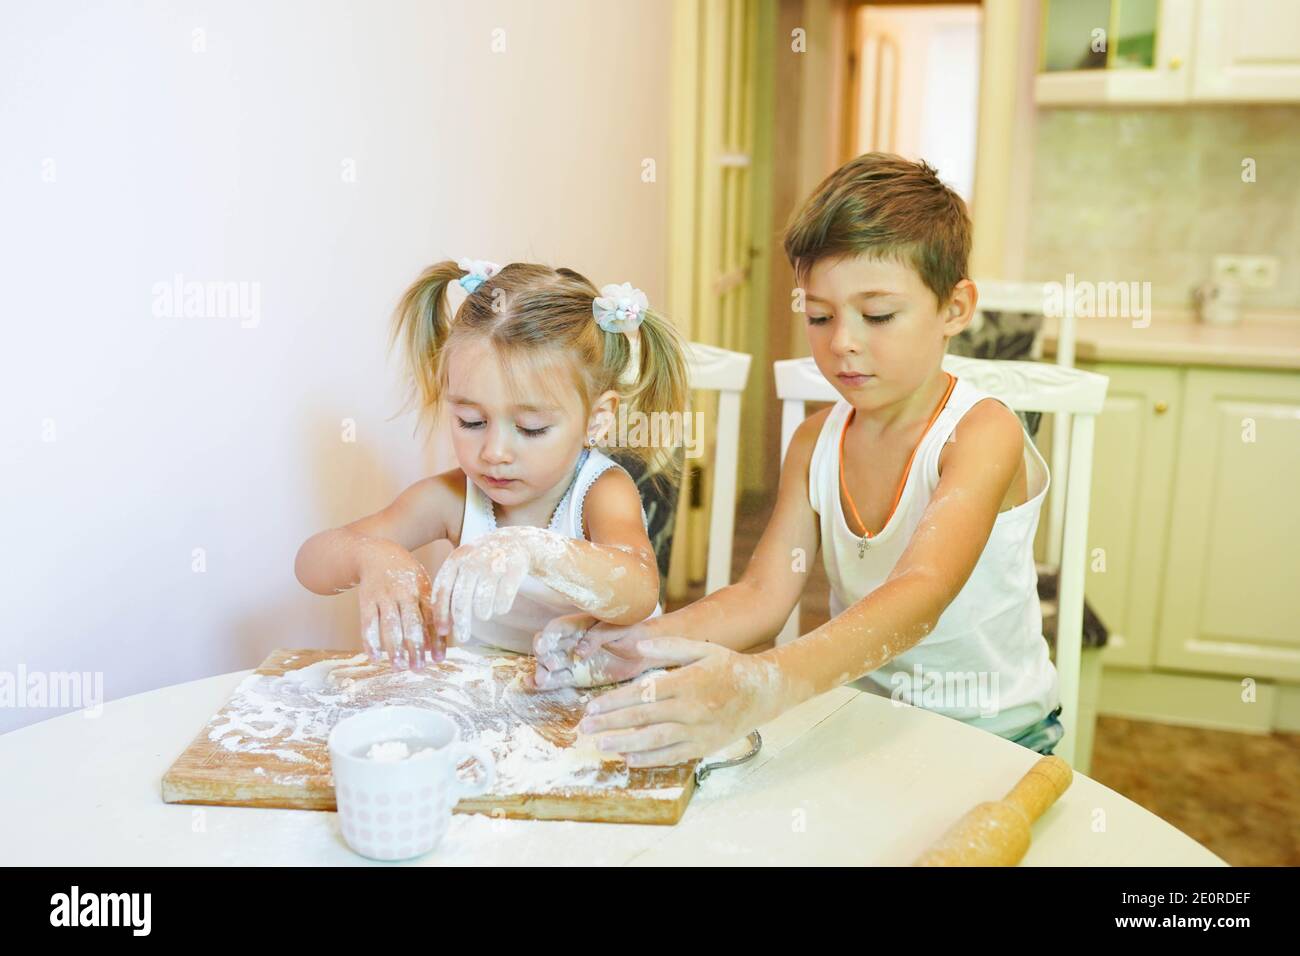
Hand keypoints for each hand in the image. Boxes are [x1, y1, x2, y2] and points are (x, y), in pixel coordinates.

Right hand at [355, 538, 436, 669]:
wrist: (375, 553)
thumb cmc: (406, 575)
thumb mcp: (423, 585)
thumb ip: (430, 611)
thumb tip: (437, 644)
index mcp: (422, 589)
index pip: (431, 617)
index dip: (436, 639)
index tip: (439, 659)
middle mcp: (403, 592)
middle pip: (411, 623)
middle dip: (415, 647)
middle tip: (418, 668)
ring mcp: (383, 596)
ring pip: (389, 625)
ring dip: (394, 648)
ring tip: (399, 667)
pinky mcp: (366, 600)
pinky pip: (368, 623)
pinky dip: (370, 640)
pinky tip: (374, 657)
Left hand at [431, 528, 534, 646]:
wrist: (518, 540)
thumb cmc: (485, 560)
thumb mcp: (464, 565)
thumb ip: (451, 588)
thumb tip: (442, 623)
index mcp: (456, 558)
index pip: (443, 590)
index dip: (440, 613)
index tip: (442, 632)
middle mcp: (473, 559)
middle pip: (462, 600)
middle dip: (461, 622)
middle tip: (462, 637)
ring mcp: (494, 562)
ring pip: (482, 602)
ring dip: (482, 614)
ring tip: (484, 614)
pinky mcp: (514, 568)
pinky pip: (503, 599)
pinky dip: (501, 608)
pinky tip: (501, 607)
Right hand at [529, 614, 655, 688]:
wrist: (647, 651)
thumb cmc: (635, 632)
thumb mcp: (619, 629)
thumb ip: (598, 637)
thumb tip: (578, 651)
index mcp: (580, 624)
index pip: (558, 628)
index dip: (548, 636)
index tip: (543, 646)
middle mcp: (571, 641)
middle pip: (549, 646)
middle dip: (544, 655)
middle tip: (551, 665)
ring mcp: (572, 659)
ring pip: (549, 663)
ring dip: (541, 670)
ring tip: (540, 680)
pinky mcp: (577, 675)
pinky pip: (558, 679)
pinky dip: (545, 682)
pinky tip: (533, 684)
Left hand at [576, 638, 790, 767]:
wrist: (764, 693)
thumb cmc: (730, 667)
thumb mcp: (703, 649)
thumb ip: (671, 647)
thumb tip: (639, 644)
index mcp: (688, 682)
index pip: (642, 693)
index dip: (614, 701)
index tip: (592, 707)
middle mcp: (691, 708)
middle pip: (643, 718)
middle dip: (610, 724)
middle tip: (585, 728)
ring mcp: (698, 730)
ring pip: (655, 740)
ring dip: (624, 744)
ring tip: (601, 745)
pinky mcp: (704, 746)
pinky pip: (673, 756)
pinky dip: (650, 759)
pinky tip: (630, 759)